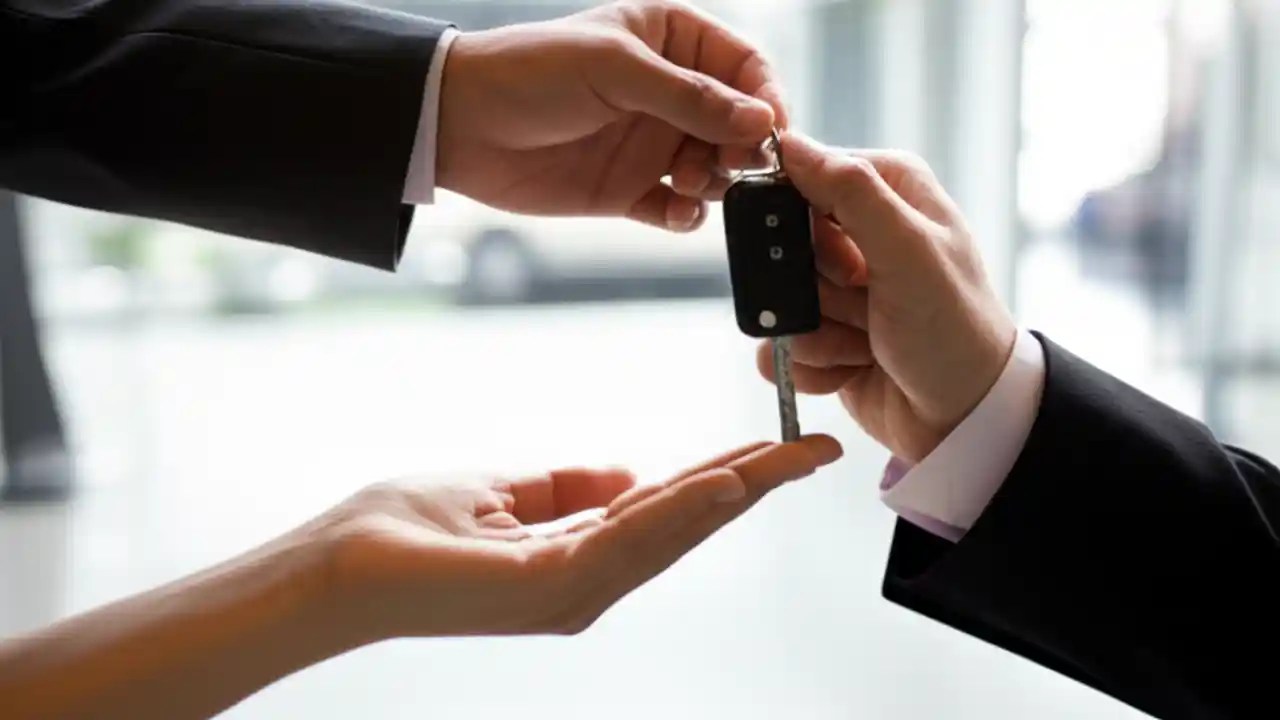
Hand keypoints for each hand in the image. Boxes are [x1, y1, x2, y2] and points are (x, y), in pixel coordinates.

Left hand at [307, 436, 840, 638]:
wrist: (333, 569)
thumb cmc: (398, 534)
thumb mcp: (496, 491)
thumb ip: (564, 488)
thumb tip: (623, 473)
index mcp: (574, 552)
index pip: (666, 508)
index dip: (728, 477)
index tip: (777, 447)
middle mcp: (585, 580)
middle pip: (686, 524)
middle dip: (754, 485)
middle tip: (814, 450)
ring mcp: (570, 591)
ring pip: (672, 533)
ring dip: (734, 493)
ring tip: (786, 457)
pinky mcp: (548, 590)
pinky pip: (628, 542)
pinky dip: (680, 510)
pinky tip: (720, 483)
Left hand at [437, 0, 785, 231]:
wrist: (460, 126)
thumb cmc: (530, 73)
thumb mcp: (616, 70)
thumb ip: (691, 97)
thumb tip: (761, 121)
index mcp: (669, 39)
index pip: (744, 64)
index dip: (765, 96)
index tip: (773, 130)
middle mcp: (668, 91)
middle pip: (737, 122)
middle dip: (744, 147)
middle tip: (732, 164)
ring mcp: (651, 141)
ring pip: (714, 168)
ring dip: (715, 181)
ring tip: (688, 181)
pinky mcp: (630, 189)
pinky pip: (679, 208)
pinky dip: (687, 214)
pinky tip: (674, 211)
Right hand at [755, 133, 1015, 462]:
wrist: (965, 419)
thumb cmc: (953, 329)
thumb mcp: (908, 250)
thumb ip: (850, 191)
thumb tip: (788, 142)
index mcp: (891, 190)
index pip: (808, 174)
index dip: (805, 217)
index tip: (841, 254)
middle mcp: (865, 232)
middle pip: (784, 243)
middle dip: (811, 286)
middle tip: (859, 301)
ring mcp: (844, 287)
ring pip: (780, 299)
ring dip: (817, 333)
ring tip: (864, 344)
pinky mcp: (827, 335)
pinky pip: (782, 346)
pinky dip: (815, 365)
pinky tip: (854, 368)